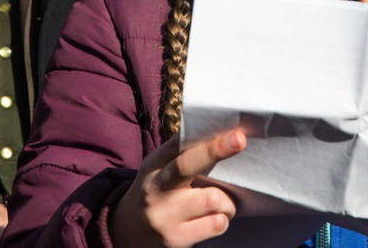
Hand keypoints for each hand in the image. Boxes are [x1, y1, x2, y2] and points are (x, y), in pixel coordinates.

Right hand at [110, 129, 245, 247]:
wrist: (127, 232)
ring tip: (220, 201)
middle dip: (216, 150)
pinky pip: (216, 224)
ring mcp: (163, 217)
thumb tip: (221, 131)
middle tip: (239, 140)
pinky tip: (212, 218)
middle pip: (187, 167)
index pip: (177, 146)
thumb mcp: (160, 168)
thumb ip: (183, 151)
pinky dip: (222, 218)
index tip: (232, 130)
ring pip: (214, 199)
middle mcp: (155, 190)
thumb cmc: (157, 191)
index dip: (202, 137)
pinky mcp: (175, 240)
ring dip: (227, 200)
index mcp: (154, 166)